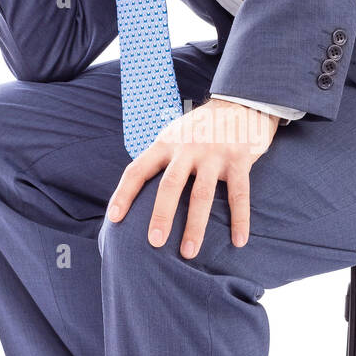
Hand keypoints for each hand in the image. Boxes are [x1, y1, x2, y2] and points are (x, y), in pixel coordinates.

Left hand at [106, 99, 279, 256]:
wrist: (241, 102)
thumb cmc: (202, 128)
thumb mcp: (175, 134)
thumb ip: (160, 158)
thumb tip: (137, 192)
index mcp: (166, 143)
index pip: (138, 169)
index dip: (124, 194)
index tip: (114, 219)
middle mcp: (187, 148)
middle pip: (170, 185)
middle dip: (161, 215)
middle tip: (154, 242)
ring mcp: (214, 154)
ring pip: (202, 195)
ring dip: (195, 226)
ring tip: (189, 253)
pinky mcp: (239, 159)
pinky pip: (239, 195)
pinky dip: (240, 220)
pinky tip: (239, 241)